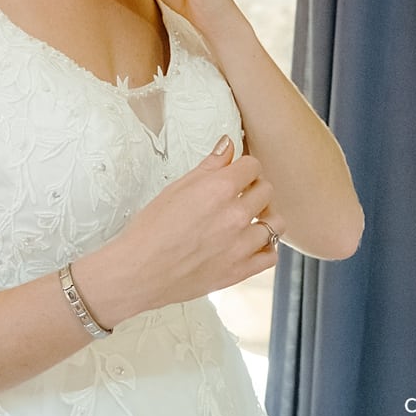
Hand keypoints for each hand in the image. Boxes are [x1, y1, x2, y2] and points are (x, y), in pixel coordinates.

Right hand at [76, 136, 279, 324]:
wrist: (140, 271)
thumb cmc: (151, 229)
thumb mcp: (176, 188)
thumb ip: (209, 166)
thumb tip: (228, 145)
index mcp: (218, 189)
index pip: (253, 166)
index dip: (243, 167)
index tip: (236, 174)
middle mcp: (236, 215)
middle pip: (267, 190)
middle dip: (254, 189)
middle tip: (239, 196)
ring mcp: (242, 245)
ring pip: (276, 222)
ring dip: (264, 217)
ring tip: (248, 220)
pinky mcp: (241, 270)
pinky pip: (272, 255)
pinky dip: (264, 248)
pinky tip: (249, 244)